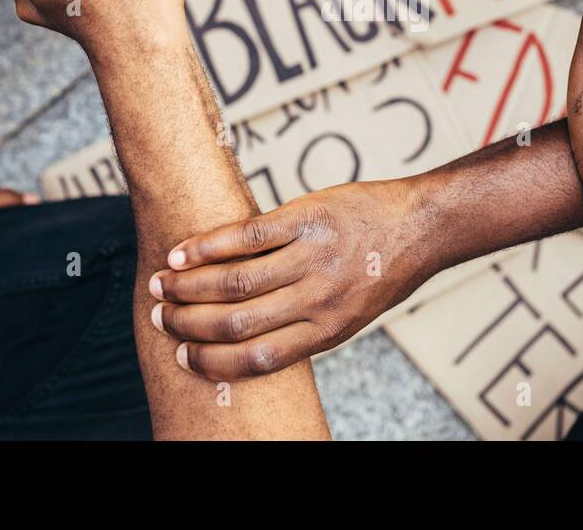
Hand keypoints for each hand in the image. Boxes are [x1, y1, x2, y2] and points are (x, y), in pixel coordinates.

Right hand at [146, 180, 429, 379]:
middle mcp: (318, 299)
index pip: (257, 359)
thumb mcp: (351, 313)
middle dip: (189, 324)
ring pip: (235, 280)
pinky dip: (208, 245)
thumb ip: (305, 324)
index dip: (211, 362)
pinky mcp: (306, 219)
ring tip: (162, 284)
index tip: (183, 356)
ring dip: (189, 285)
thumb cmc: (383, 270)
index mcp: (327, 331)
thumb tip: (247, 340)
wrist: (421, 225)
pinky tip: (182, 251)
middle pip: (236, 322)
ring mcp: (312, 257)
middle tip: (161, 317)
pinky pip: (247, 236)